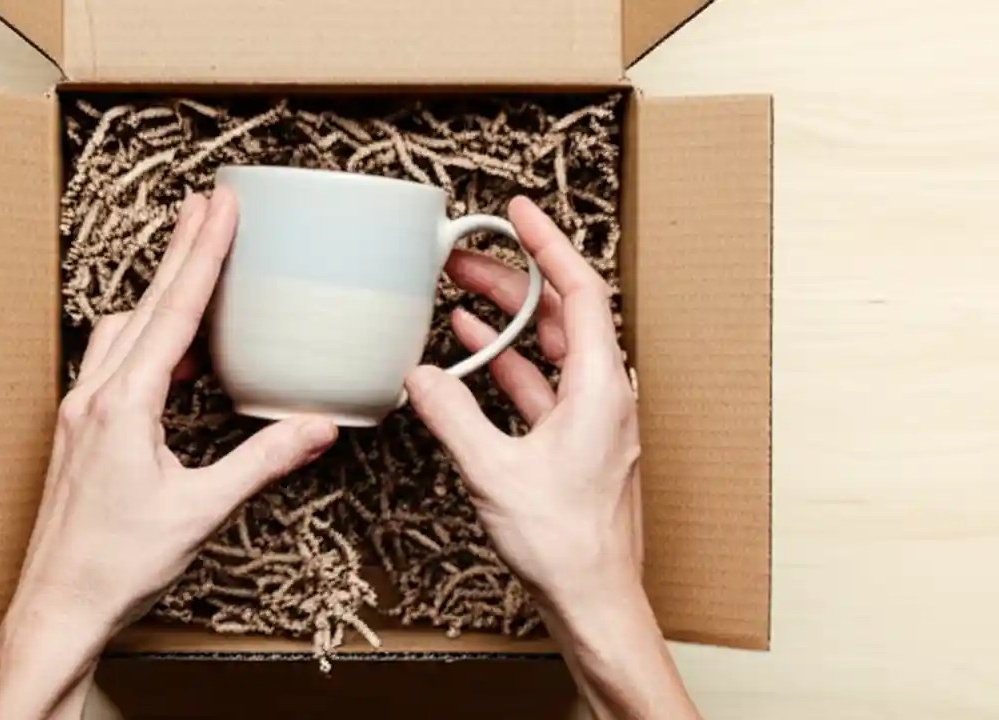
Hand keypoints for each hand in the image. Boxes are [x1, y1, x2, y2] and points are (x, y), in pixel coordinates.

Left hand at [0, 189, 337, 718]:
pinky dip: (149, 343)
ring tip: (200, 272)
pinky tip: (176, 358)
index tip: (219, 206)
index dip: (202, 254)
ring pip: (124, 331)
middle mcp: (94, 397)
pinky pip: (114, 364)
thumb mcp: (201, 511)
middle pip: (146, 305)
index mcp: (123, 407)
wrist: (55, 608)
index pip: (174, 313)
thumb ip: (261, 462)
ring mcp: (79, 412)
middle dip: (181, 250)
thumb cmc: (117, 566)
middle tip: (207, 203)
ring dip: (163, 298)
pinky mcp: (78, 431)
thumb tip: (316, 428)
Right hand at [407, 198, 698, 718]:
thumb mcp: (494, 471)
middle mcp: (605, 395)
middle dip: (512, 279)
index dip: (548, 243)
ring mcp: (592, 419)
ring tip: (457, 293)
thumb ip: (452, 416)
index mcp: (601, 387)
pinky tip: (468, 356)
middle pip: (559, 314)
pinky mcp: (575, 442)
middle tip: (465, 255)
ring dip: (504, 321)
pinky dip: (505, 365)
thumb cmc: (564, 543)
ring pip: (546, 348)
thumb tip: (420, 378)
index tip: (517, 212)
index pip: (580, 290)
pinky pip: (539, 385)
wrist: (594, 600)